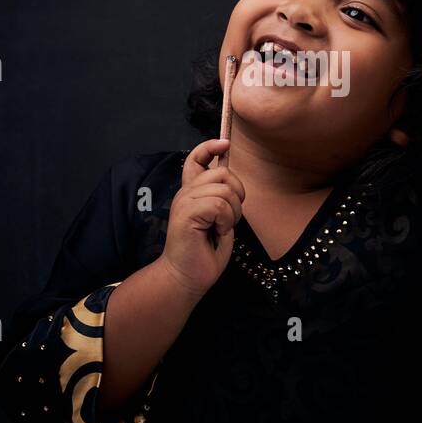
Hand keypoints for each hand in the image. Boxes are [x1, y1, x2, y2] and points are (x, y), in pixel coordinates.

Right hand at [160, 138, 244, 298]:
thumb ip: (222, 198)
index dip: (210, 146)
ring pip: (224, 190)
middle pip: (222, 173)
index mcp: (192, 193)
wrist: (187, 278)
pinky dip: (225, 221)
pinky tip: (216, 233)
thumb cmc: (205, 253)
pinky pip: (219, 205)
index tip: (224, 144)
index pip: (196, 158)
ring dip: (232, 213)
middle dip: (237, 195)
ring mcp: (184, 202)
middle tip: (229, 219)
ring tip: (221, 228)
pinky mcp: (186, 214)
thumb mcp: (219, 219)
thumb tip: (232, 180)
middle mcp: (185, 193)